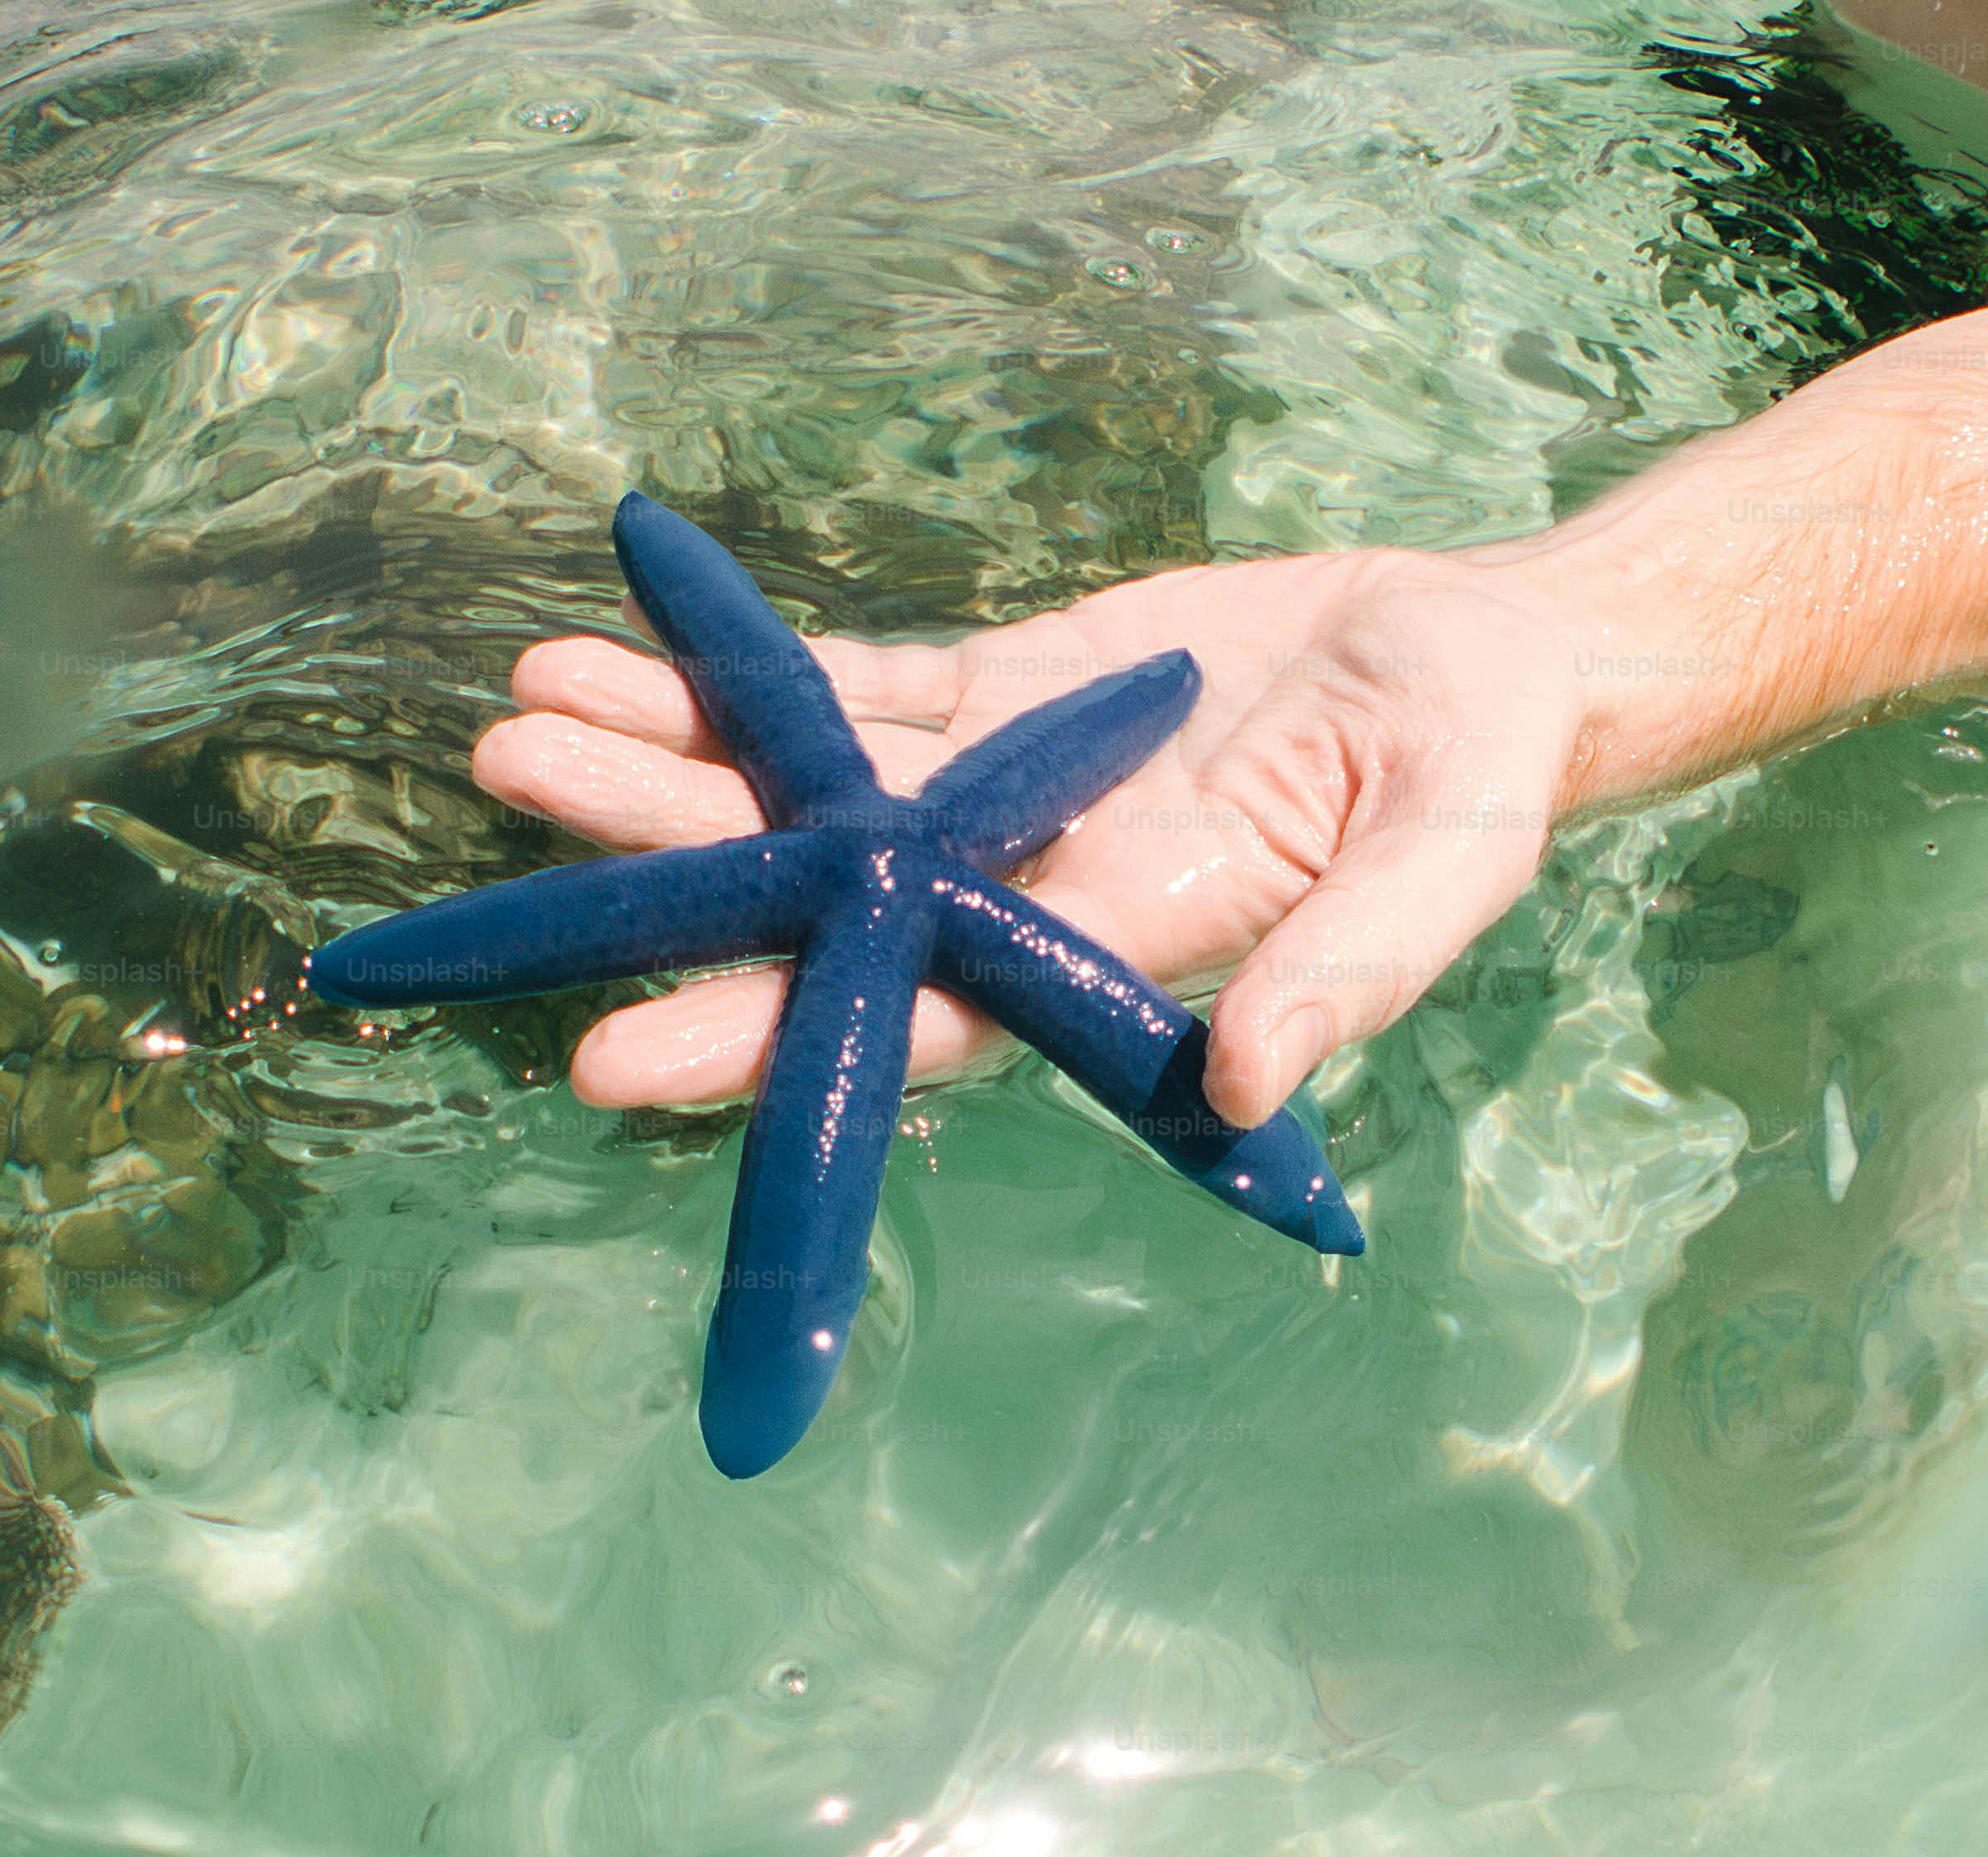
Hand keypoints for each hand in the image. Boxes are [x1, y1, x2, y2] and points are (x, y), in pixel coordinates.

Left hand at [476, 543, 1631, 1128]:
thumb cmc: (1482, 772)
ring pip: (802, 785)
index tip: (610, 1060)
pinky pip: (852, 686)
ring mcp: (999, 789)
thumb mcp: (1450, 861)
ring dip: (662, 758)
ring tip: (513, 717)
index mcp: (1113, 950)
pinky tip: (632, 639)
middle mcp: (1022, 887)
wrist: (1477, 659)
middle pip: (810, 899)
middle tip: (505, 809)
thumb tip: (1239, 1085)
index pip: (910, 1019)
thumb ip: (1354, 969)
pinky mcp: (1003, 692)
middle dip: (656, 869)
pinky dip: (748, 671)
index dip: (766, 1040)